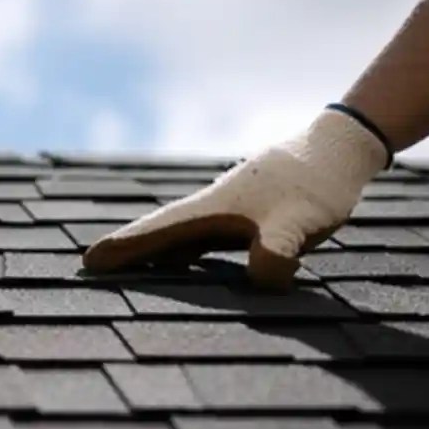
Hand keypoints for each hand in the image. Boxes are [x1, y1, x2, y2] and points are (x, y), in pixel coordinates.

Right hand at [82, 109, 389, 290]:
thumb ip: (277, 253)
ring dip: (152, 254)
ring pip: (179, 238)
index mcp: (212, 211)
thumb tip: (260, 279)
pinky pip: (202, 240)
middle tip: (91, 270)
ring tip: (128, 273)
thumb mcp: (298, 223)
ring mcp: (228, 213)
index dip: (124, 249)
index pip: (157, 233)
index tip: (88, 262)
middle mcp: (212, 211)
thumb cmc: (316, 184)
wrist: (340, 149)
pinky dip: (183, 253)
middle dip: (127, 252)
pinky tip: (183, 266)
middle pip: (158, 235)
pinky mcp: (246, 216)